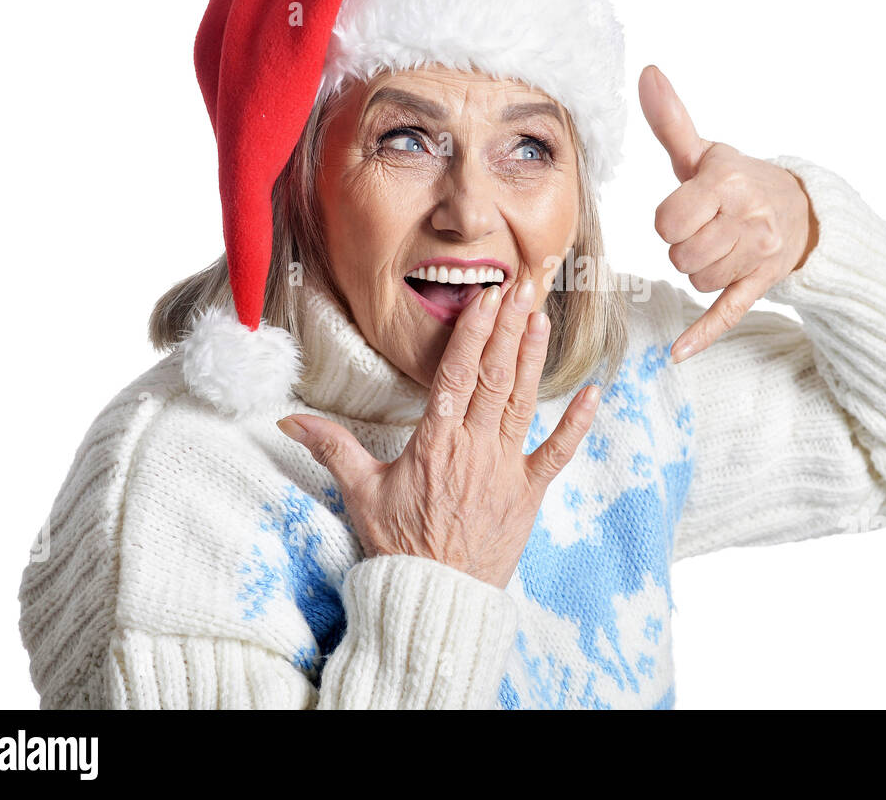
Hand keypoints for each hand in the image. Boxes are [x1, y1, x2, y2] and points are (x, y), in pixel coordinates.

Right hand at [276, 278, 600, 588]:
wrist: (435, 597)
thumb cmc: (398, 546)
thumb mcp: (360, 492)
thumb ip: (332, 447)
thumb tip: (289, 420)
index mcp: (434, 442)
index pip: (456, 375)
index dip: (473, 333)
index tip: (486, 298)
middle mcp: (474, 449)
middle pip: (495, 378)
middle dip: (509, 329)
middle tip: (523, 288)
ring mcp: (505, 470)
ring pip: (523, 403)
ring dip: (534, 358)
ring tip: (542, 317)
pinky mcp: (528, 493)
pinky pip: (557, 453)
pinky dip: (577, 424)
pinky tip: (595, 393)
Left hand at [638, 65, 817, 363]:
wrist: (802, 209)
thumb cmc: (737, 182)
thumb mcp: (705, 153)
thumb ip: (671, 120)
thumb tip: (646, 72)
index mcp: (727, 183)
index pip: (668, 220)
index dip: (668, 220)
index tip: (687, 210)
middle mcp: (748, 218)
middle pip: (680, 255)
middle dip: (684, 246)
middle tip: (705, 230)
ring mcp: (758, 255)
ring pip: (697, 279)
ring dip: (699, 268)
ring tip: (719, 247)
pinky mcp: (761, 285)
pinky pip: (726, 314)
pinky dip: (700, 335)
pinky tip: (676, 354)